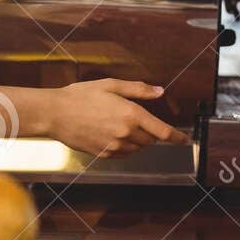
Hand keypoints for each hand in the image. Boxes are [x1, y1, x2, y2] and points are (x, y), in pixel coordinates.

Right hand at [44, 79, 190, 158]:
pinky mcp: (103, 154)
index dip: (177, 137)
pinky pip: (123, 154)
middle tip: (138, 120)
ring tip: (121, 125)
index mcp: (131, 114)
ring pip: (137, 149)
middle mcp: (126, 133)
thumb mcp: (111, 85)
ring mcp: (114, 146)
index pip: (162, 131)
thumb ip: (138, 90)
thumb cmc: (81, 95)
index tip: (185, 140)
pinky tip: (112, 134)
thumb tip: (160, 91)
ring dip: (138, 141)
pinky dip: (125, 147)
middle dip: (151, 133)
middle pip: (151, 141)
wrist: (55, 113)